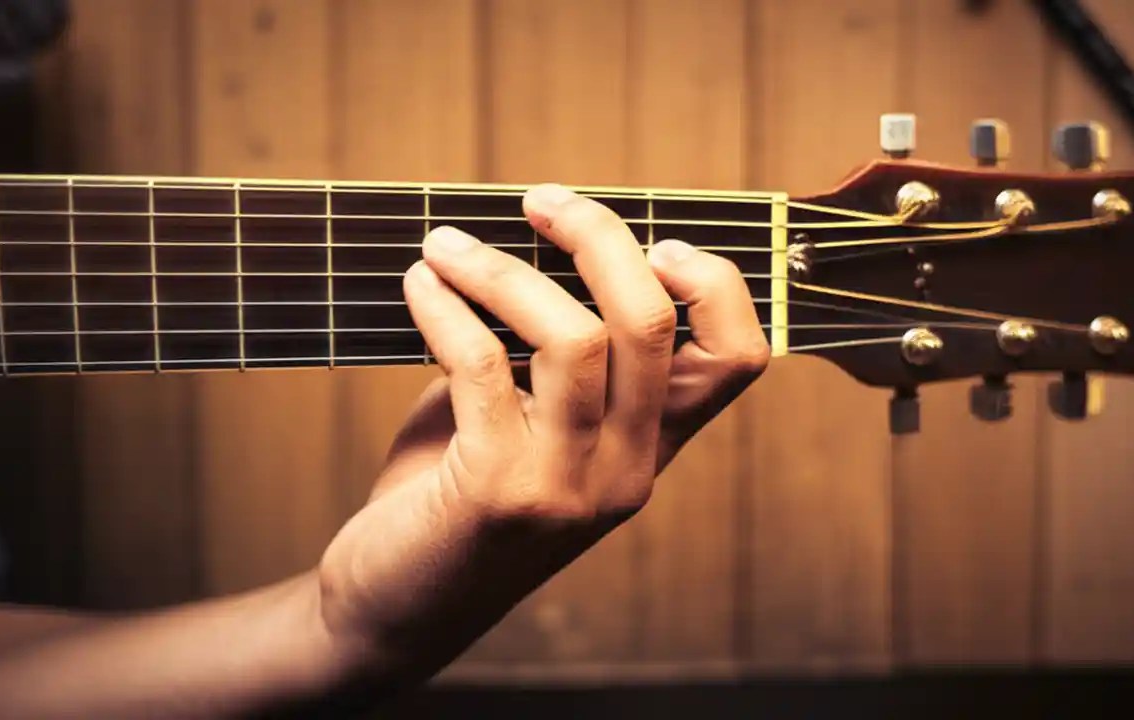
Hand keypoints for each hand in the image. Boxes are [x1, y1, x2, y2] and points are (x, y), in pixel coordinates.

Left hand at [316, 185, 769, 678]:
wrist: (395, 611)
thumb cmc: (453, 500)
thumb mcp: (526, 425)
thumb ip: (548, 354)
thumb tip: (533, 243)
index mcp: (649, 448)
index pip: (737, 357)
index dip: (711, 282)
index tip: (649, 239)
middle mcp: (627, 470)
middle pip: (652, 324)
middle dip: (599, 239)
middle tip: (541, 201)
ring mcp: (568, 488)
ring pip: (575, 338)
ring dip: (501, 269)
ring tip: (445, 245)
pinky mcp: (498, 494)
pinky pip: (483, 364)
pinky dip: (446, 307)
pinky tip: (418, 285)